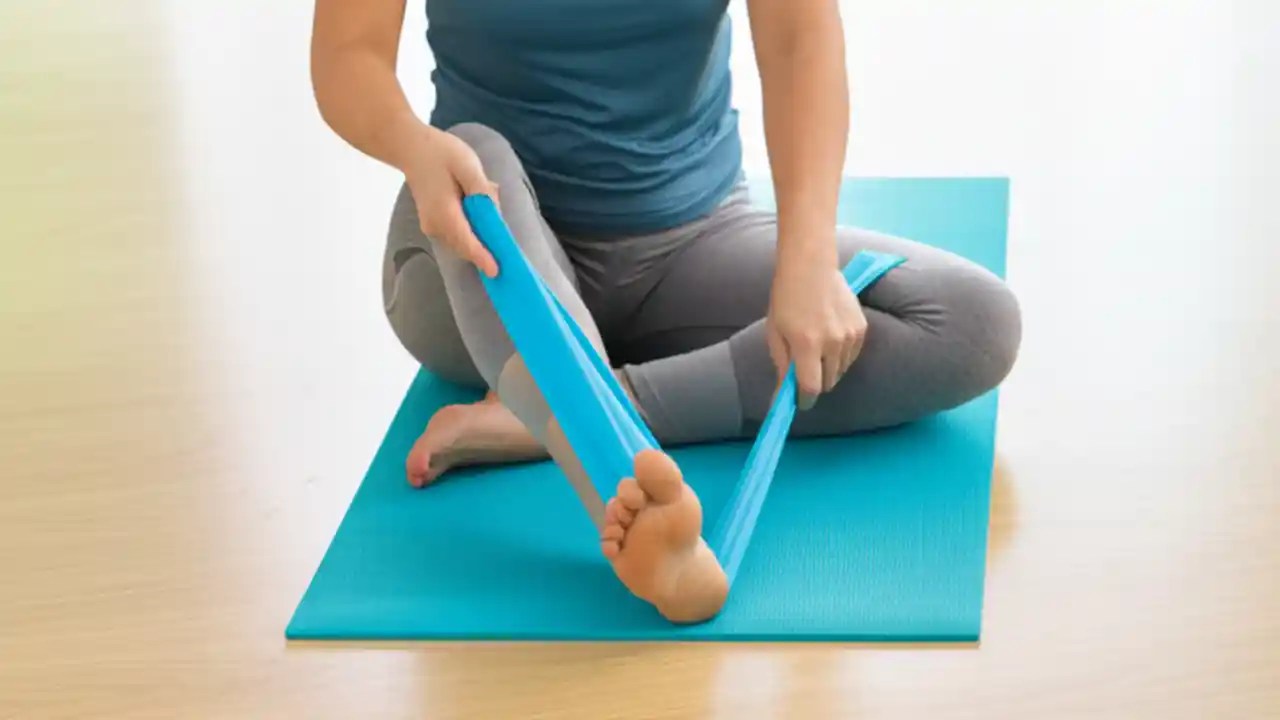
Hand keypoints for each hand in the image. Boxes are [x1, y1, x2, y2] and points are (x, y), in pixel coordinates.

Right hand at [399, 126, 500, 276]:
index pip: (467, 242)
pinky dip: (472, 229)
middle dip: (487, 246)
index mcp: (444, 213)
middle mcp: (436, 226)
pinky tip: (477, 206)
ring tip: (487, 205)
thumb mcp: (468, 166)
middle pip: (466, 246)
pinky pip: (458, 234)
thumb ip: (483, 192)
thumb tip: (495, 216)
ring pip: (463, 242)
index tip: (496, 271)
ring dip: (480, 234)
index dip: (483, 257)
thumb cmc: (440, 153)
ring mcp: (433, 227)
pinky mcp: (434, 224)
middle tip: (504, 235)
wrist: (411, 147)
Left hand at [766, 257, 866, 409]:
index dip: (805, 400)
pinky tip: (830, 338)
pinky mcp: (862, 328)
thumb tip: (783, 395)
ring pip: (841, 370)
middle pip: (828, 382)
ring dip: (829, 368)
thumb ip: (782, 365)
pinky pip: (852, 355)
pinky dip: (841, 355)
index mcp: (806, 345)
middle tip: (805, 369)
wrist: (810, 266)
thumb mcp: (775, 333)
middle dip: (815, 382)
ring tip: (817, 347)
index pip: (811, 388)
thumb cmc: (786, 299)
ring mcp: (850, 335)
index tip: (799, 401)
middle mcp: (832, 343)